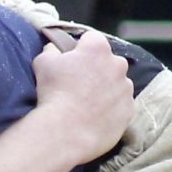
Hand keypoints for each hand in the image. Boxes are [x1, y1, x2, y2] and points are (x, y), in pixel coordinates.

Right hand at [30, 27, 134, 161]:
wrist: (65, 132)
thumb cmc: (53, 94)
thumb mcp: (43, 62)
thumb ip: (52, 49)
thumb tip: (55, 48)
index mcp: (98, 48)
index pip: (91, 39)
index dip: (80, 49)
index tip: (71, 62)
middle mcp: (118, 64)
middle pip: (108, 61)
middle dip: (96, 68)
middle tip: (78, 84)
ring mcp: (126, 88)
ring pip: (116, 83)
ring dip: (105, 89)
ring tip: (86, 104)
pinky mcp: (129, 109)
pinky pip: (121, 104)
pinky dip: (111, 108)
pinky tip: (94, 116)